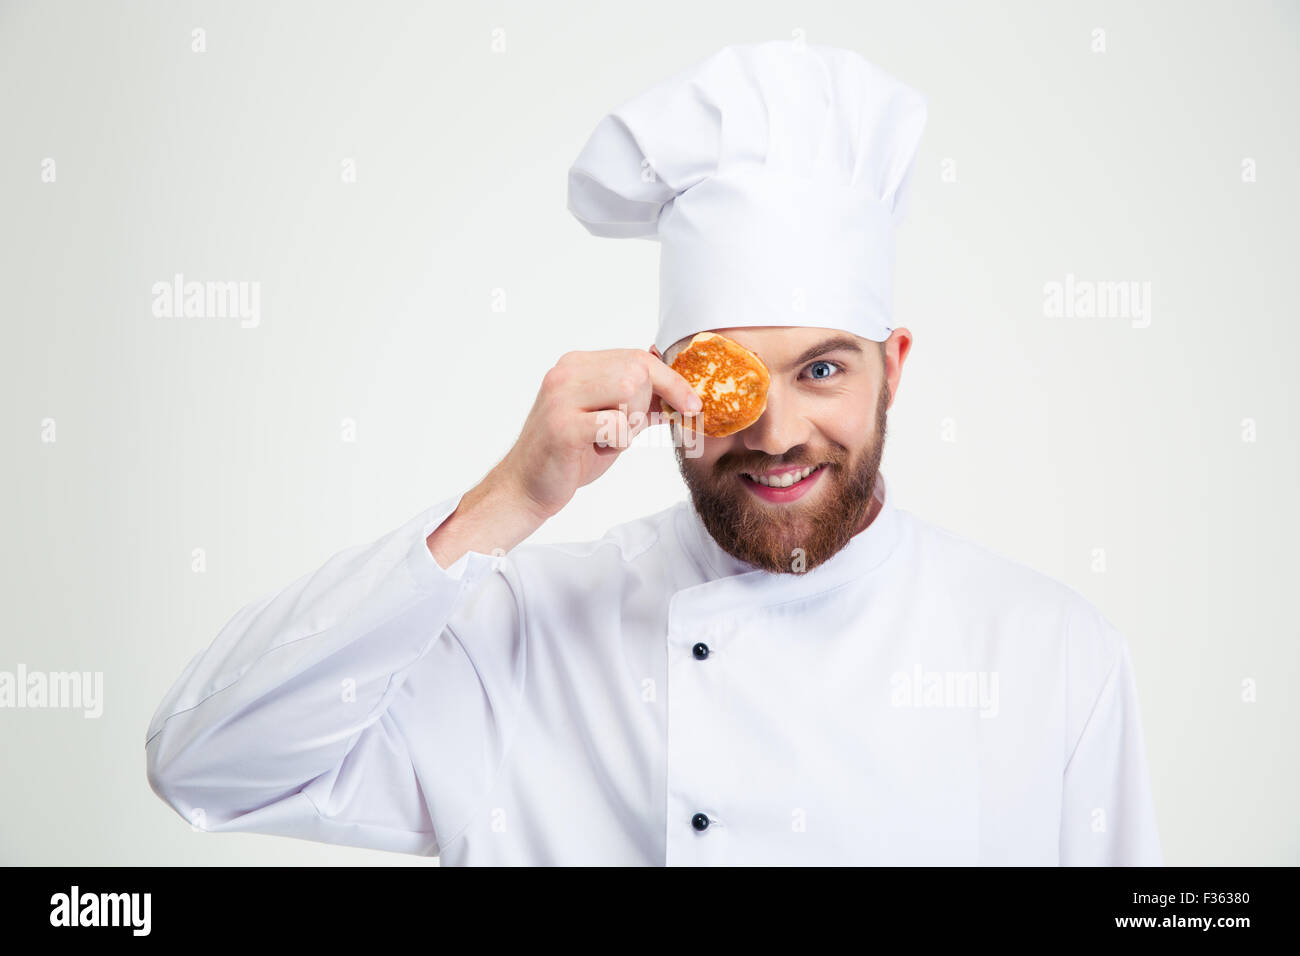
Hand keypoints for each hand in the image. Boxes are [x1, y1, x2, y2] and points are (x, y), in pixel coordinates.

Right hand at [495, 347, 702, 519]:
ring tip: (607, 439)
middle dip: (648, 404)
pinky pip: (616, 424)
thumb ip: (640, 402)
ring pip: (629, 390)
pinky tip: (596, 449)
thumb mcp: (612, 422)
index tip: (693, 404)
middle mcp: (565, 372)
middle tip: (628, 430)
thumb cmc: (571, 455)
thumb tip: (679, 388)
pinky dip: (618, 441)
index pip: (638, 357)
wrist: (526, 487)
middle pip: (637, 369)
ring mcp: (561, 397)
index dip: (672, 381)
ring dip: (630, 423)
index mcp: (577, 365)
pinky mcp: (562, 427)